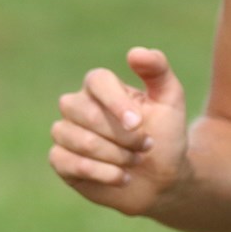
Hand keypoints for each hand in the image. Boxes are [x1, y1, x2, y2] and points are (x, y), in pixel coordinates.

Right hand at [49, 47, 189, 216]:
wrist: (161, 178)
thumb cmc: (164, 135)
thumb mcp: (170, 99)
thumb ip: (157, 70)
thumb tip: (135, 53)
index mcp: (100, 86)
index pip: (97, 81)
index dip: (116, 102)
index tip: (138, 124)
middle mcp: (77, 105)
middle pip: (86, 113)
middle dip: (123, 136)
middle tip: (146, 146)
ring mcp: (65, 132)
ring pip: (80, 140)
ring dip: (116, 156)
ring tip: (135, 161)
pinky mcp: (60, 160)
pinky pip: (68, 162)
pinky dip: (101, 173)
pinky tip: (122, 177)